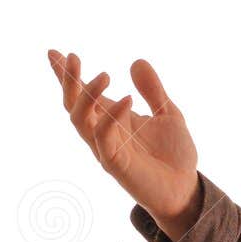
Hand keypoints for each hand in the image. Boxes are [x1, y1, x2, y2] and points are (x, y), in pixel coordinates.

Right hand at [47, 50, 200, 237]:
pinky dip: (112, 117)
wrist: (186, 189)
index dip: (66, 75)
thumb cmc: (174, 155)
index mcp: (112, 119)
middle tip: (72, 57)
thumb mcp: (168, 114)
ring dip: (87, 95)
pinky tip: (128, 99)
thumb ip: (153, 90)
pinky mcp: (115, 164)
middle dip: (68, 81)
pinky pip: (103, 138)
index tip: (54, 52)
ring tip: (105, 74)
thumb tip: (136, 61)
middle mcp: (103, 133)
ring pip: (79, 120)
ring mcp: (106, 149)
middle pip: (72, 105)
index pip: (82, 95)